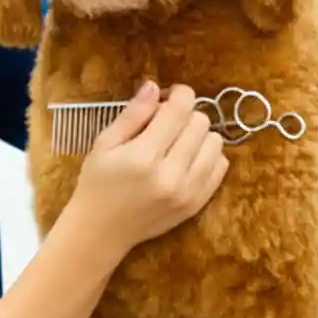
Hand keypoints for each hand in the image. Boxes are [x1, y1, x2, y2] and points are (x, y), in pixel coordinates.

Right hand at [65, 81, 228, 256]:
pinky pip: (220, 167)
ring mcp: (188, 192)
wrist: (101, 231)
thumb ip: (132, 114)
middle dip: (185, 115)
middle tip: (167, 122)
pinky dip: (208, 156)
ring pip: (216, 143)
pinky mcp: (197, 205)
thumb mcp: (104, 144)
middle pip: (201, 122)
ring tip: (178, 142)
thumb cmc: (97, 183)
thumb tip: (154, 86)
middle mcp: (171, 174)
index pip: (181, 108)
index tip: (168, 96)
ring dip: (199, 135)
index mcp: (144, 156)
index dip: (179, 93)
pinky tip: (187, 159)